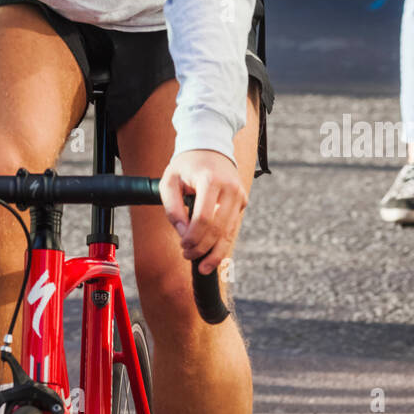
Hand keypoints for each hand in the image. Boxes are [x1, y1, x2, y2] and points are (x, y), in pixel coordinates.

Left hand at [158, 149, 246, 274]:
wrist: (209, 146)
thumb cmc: (186, 165)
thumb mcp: (170, 180)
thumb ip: (172, 208)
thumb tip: (183, 233)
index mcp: (210, 180)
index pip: (203, 218)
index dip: (193, 238)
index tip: (183, 246)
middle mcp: (229, 187)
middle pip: (218, 228)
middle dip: (203, 247)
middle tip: (188, 256)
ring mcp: (239, 194)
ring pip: (230, 231)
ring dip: (216, 252)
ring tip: (204, 266)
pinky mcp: (243, 200)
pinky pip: (233, 227)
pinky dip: (224, 242)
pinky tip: (214, 255)